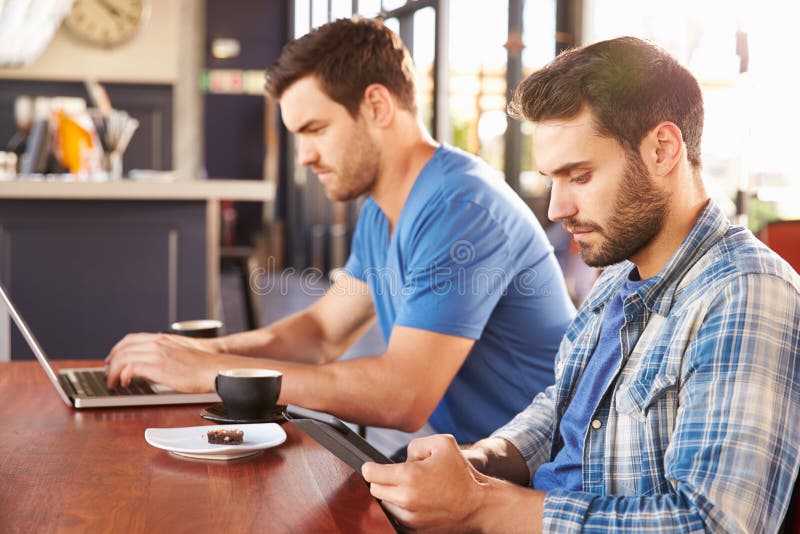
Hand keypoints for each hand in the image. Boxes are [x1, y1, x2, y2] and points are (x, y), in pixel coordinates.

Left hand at [104, 332, 221, 391]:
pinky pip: (131, 368)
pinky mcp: (157, 367)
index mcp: (163, 339)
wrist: (213, 369)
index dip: (118, 349)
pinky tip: (124, 382)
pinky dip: (123, 375)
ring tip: (113, 381)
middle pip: (123, 347)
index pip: (131, 339)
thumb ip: (166, 355)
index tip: (113, 359)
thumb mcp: (180, 353)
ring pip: (123, 357)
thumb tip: (156, 366)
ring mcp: (156, 354)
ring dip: (113, 370)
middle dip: (111, 360)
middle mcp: (157, 343)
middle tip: (108, 372)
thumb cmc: (202, 366)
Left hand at [362, 434, 487, 531]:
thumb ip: (414, 445)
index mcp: (409, 476)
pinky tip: (416, 501)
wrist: (478, 505)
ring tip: (412, 488)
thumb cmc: (461, 473)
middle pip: (374, 489)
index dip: (369, 467)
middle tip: (396, 475)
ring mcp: (409, 518)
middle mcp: (406, 499)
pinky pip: (396, 517)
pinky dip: (401, 509)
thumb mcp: (442, 443)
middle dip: (381, 480)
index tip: (371, 466)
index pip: (370, 473)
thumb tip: (401, 459)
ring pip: (384, 504)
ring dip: (391, 495)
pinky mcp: (414, 531)